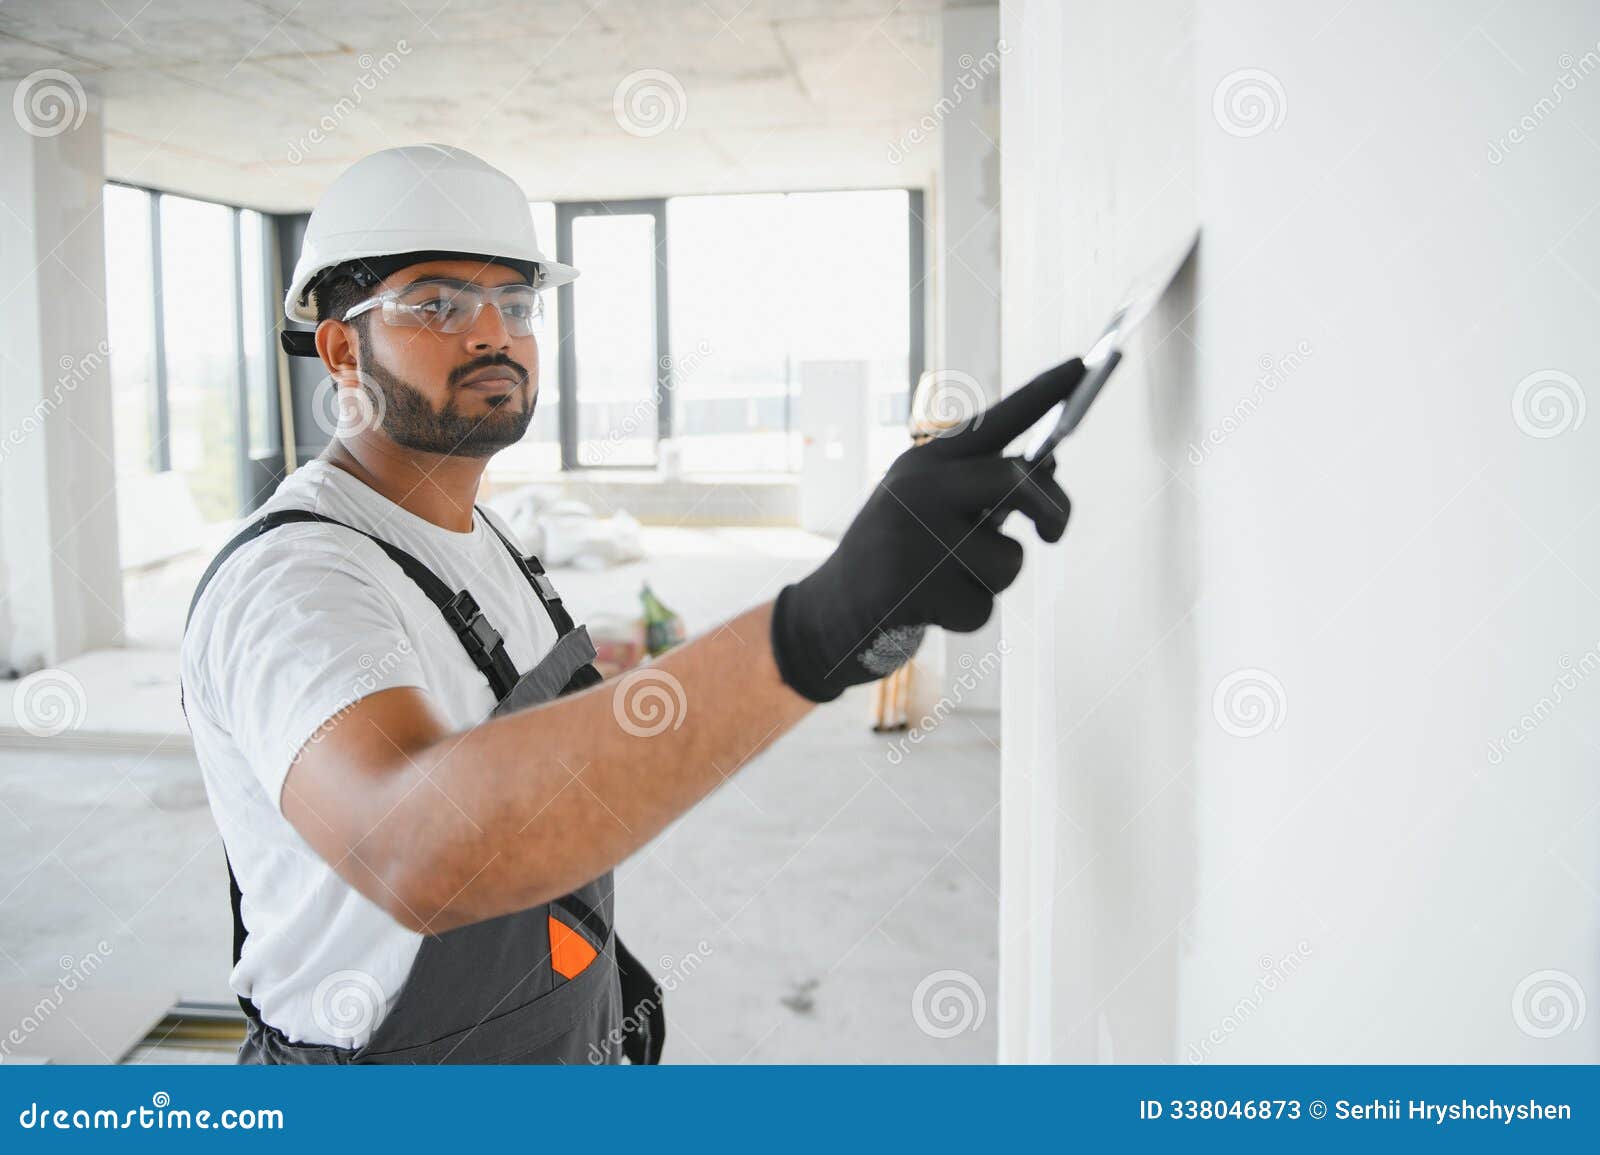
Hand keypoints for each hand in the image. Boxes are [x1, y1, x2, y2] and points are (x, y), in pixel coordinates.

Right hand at [770, 358, 1084, 702]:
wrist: (833, 609)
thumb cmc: (899, 556)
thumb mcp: (935, 510)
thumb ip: (986, 489)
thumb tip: (1051, 465)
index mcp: (926, 462)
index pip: (993, 421)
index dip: (1041, 392)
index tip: (1083, 364)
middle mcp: (918, 488)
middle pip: (1013, 481)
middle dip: (1052, 510)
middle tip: (1055, 533)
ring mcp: (913, 536)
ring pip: (1007, 560)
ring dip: (994, 579)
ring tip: (950, 580)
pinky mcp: (911, 587)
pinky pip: (983, 606)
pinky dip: (969, 615)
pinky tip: (930, 609)